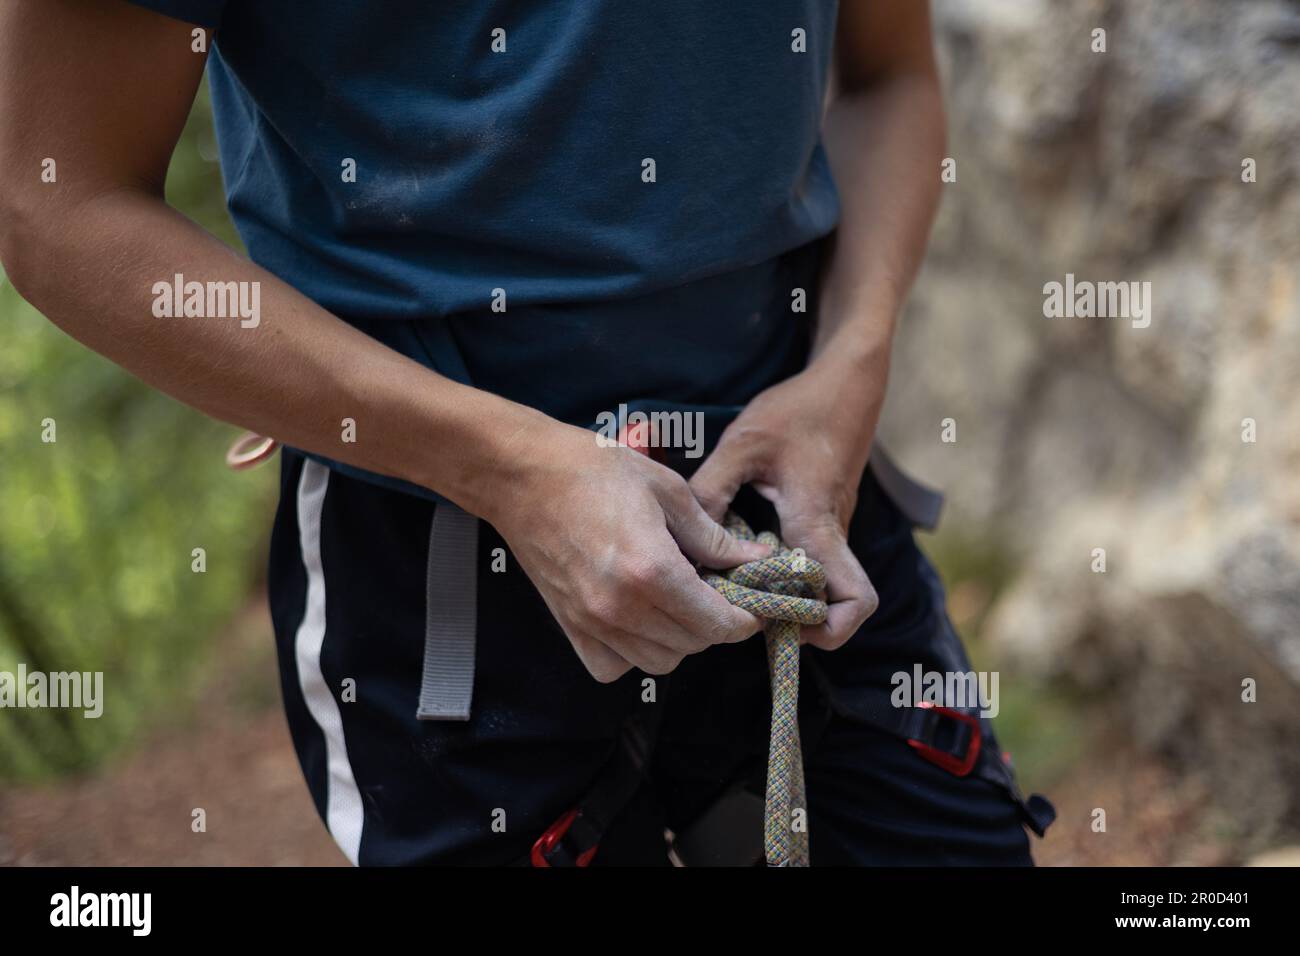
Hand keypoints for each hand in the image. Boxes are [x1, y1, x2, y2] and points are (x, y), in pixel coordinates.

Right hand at [487, 421, 767, 681]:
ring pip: (658, 662)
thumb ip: (711, 535)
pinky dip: (634, 654)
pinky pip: (613, 667)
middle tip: (713, 591)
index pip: (718, 623)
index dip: (745, 619)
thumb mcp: (666, 490)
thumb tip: (753, 559)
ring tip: (677, 603)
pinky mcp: (568, 627)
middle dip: (714, 624)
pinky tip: (639, 620)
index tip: (751, 605)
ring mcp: (592, 622)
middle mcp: (622, 607)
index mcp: (652, 569)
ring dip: (678, 640)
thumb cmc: (593, 470)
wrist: (522, 475)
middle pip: (692, 646)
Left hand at [689, 357, 883, 648]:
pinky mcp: (821, 519)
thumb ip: (711, 489)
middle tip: (737, 607)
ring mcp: (829, 529)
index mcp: (817, 524)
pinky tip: (737, 552)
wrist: (844, 383)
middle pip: (831, 604)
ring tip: (729, 581)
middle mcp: (831, 535)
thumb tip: (682, 539)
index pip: (853, 600)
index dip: (829, 627)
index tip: (782, 621)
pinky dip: (778, 567)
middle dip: (790, 617)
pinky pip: (806, 559)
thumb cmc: (799, 410)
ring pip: (816, 583)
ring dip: (780, 592)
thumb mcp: (743, 444)